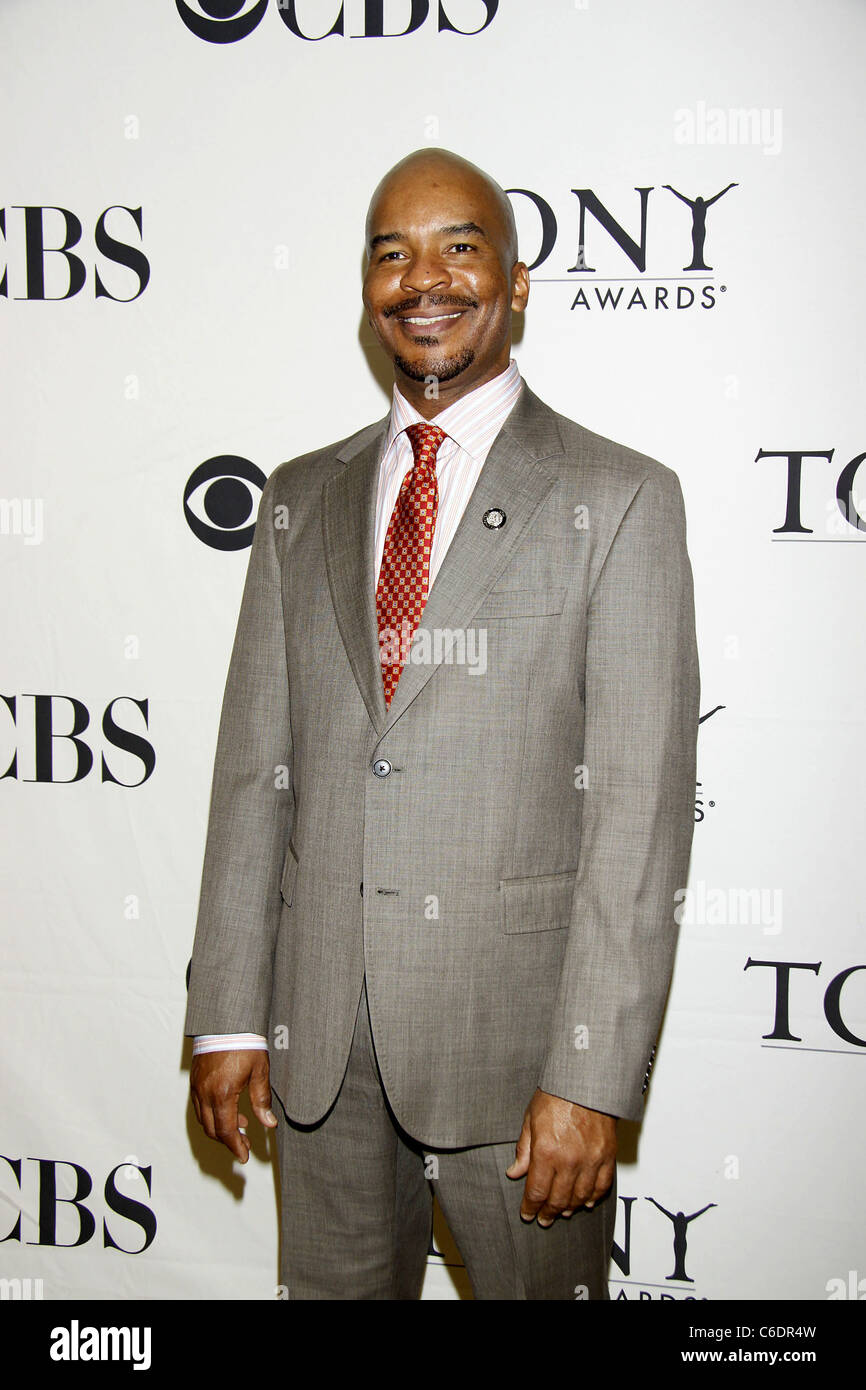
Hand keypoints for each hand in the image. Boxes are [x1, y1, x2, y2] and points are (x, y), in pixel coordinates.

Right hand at [190, 1049, 276, 1163]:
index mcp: (223, 1094)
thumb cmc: (244, 1042)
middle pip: (213, 1130)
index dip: (236, 1147)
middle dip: (228, 1142)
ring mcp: (197, 1087)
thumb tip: (269, 1123)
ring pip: (203, 1120)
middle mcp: (205, 1094)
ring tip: (239, 1127)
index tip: (244, 1157)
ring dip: (219, 1129)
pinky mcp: (194, 1081)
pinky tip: (227, 1110)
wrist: (225, 1021)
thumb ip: (262, 1099)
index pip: (227, 1132)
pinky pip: (198, 1107)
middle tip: (244, 1145)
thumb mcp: (260, 1071)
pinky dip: (211, 1115)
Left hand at [506, 1089, 615, 1225]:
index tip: (527, 1214)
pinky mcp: (607, 1156)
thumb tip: (514, 1172)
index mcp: (547, 1151)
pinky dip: (594, 1198)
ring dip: (570, 1208)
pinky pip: (602, 1186)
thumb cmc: (557, 1093)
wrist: (586, 1080)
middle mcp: (569, 1160)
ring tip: (562, 1212)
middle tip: (543, 1219)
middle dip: (548, 1213)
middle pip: (558, 1199)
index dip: (530, 1207)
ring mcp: (590, 1160)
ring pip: (580, 1197)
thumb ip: (524, 1150)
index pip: (536, 1191)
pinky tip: (587, 1202)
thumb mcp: (531, 1119)